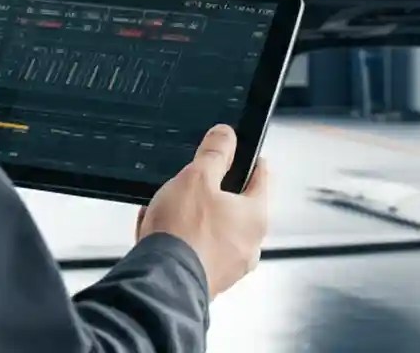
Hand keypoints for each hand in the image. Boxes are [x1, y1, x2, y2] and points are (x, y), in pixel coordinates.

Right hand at [136, 124, 269, 298]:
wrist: (161, 284)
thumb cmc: (183, 235)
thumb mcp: (196, 178)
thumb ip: (214, 153)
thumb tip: (225, 134)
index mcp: (255, 216)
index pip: (261, 177)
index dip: (248, 159)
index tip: (241, 152)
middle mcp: (249, 245)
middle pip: (233, 205)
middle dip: (208, 193)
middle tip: (189, 186)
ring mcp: (230, 266)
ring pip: (212, 229)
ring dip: (190, 218)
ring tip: (164, 212)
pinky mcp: (208, 281)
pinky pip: (196, 251)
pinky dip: (181, 240)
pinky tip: (157, 234)